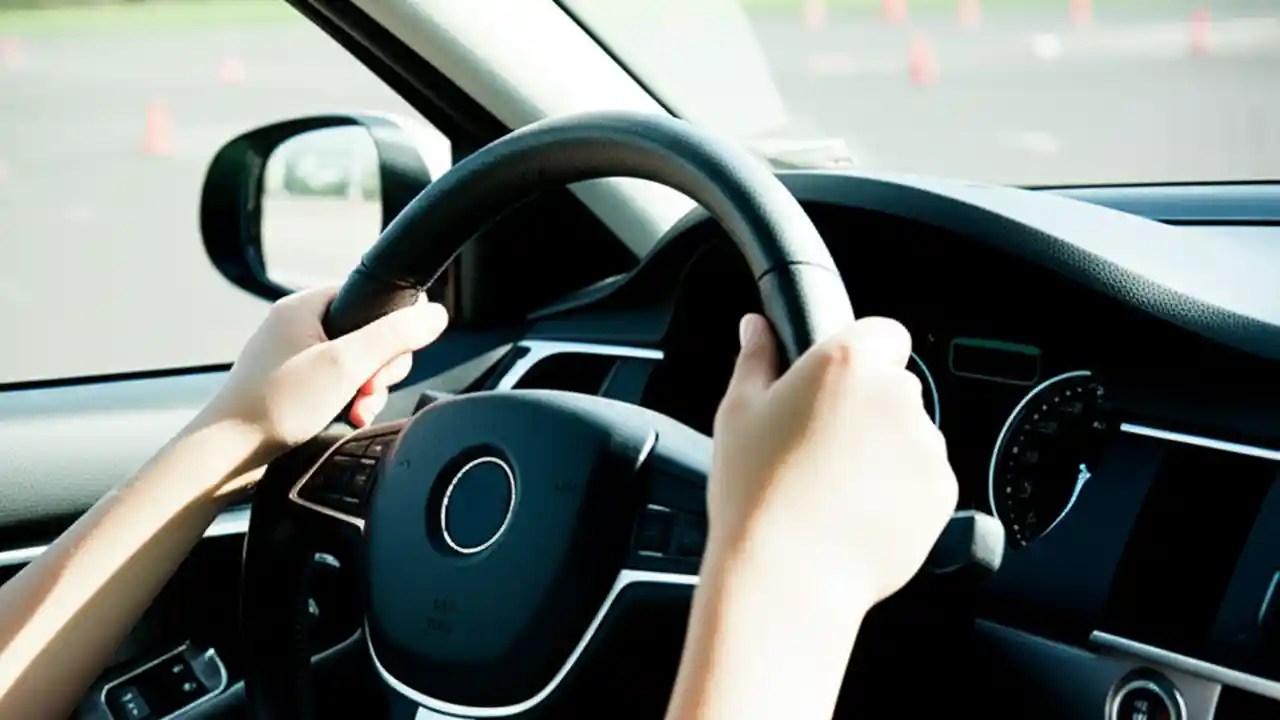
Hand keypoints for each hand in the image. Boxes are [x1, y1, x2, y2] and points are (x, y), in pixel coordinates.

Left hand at [197, 286, 447, 463]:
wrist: (228, 452)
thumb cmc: (275, 405)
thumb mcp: (345, 365)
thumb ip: (394, 336)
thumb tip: (436, 314)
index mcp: (306, 305)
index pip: (371, 297)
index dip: (392, 328)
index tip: (385, 360)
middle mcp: (299, 324)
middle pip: (370, 333)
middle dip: (379, 368)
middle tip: (368, 389)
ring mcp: (295, 354)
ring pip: (358, 362)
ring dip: (368, 388)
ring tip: (357, 409)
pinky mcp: (295, 382)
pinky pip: (339, 382)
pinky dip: (350, 400)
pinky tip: (347, 417)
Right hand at [707, 313, 956, 607]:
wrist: (788, 575)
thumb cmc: (756, 493)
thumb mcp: (738, 413)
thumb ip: (756, 358)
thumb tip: (757, 326)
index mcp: (846, 362)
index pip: (882, 332)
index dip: (860, 356)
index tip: (834, 385)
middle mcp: (896, 394)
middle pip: (894, 385)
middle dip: (867, 407)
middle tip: (821, 444)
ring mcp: (926, 444)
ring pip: (910, 433)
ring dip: (885, 450)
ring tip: (835, 487)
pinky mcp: (943, 490)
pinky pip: (924, 478)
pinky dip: (900, 490)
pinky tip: (855, 511)